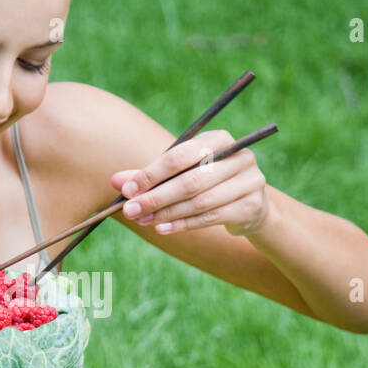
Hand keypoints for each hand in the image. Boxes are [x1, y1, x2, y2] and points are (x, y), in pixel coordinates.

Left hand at [111, 129, 268, 235]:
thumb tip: (116, 181)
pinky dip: (182, 225)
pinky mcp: (251, 207)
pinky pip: (210, 218)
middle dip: (156, 198)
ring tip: (144, 220)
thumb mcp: (181, 173)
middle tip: (130, 211)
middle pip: (190, 181)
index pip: (180, 156)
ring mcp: (250, 182)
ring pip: (199, 202)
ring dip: (166, 214)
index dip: (151, 174)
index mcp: (220, 139)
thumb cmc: (208, 182)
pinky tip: (162, 228)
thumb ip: (151, 176)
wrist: (249, 205)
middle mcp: (239, 157)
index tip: (127, 190)